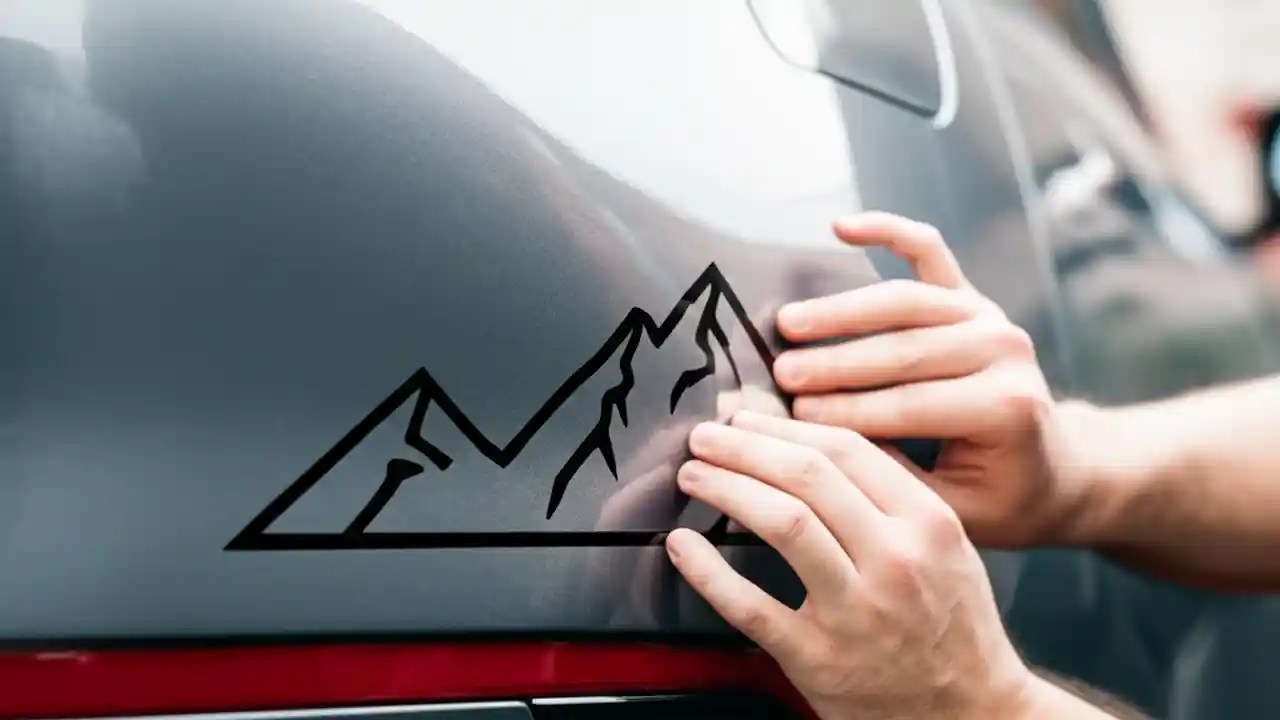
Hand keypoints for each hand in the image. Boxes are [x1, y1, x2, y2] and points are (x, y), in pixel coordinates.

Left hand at [666, 414, 1037, 719]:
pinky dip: (706, 571)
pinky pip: (750, 606)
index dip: (785, 426)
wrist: (972, 714)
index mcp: (928, 523)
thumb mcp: (947, 544)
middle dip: (744, 446)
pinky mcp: (818, 659)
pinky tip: (681, 545)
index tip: (748, 418)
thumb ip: (894, 491)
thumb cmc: (952, 623)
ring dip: (727, 488)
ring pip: (783, 523)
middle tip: (706, 437)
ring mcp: (855, 612)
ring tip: (695, 475)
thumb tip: (817, 439)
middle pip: (808, 476)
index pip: (847, 450)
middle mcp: (895, 561)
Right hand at [772, 212, 1084, 546]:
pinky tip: (840, 227)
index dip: (850, 409)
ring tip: (789, 323)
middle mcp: (1006, 351)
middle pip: (905, 349)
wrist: (1055, 468)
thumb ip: (895, 477)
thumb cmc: (999, 499)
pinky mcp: (973, 296)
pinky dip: (887, 230)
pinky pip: (929, 251)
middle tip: (780, 373)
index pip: (913, 404)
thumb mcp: (952, 511)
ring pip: (905, 302)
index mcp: (1007, 408)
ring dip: (842, 310)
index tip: (795, 416)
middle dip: (836, 362)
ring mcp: (989, 316)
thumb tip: (820, 444)